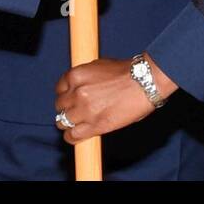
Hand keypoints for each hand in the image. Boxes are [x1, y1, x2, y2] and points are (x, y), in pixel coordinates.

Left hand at [54, 53, 177, 143]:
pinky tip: (75, 136)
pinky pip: (73, 136)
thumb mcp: (99, 66)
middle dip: (67, 108)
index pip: (59, 88)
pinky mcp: (95, 126)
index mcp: (76, 75)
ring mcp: (85, 110)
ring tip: (75, 125)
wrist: (144, 82)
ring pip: (63, 122)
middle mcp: (77, 93)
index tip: (70, 99)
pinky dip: (71, 137)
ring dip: (68, 123)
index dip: (65, 95)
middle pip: (60, 106)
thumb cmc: (126, 73)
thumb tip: (78, 86)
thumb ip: (85, 77)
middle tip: (75, 111)